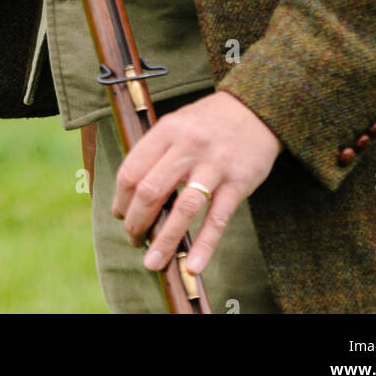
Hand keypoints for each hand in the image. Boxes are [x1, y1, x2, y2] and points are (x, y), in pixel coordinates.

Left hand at [112, 90, 281, 275]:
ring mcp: (215, 164)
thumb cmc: (208, 122)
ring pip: (184, 208)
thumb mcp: (177, 124)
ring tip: (153, 263)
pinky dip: (204, 245)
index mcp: (168, 130)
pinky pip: (218, 218)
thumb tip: (131, 196)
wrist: (255, 109)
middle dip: (137, 222)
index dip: (121, 200)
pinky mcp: (239, 182)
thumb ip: (156, 153)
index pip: (132, 171)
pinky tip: (193, 265)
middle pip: (151, 191)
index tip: (120, 216)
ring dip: (164, 240)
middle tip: (134, 240)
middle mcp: (188, 145)